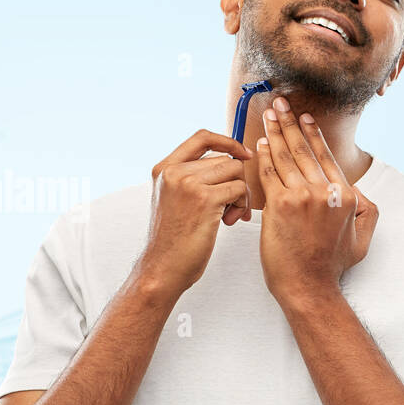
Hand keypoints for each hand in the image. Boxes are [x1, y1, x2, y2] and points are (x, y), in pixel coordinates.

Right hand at [135, 129, 254, 298]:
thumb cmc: (173, 239)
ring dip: (240, 194)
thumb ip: (190, 177)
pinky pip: (239, 189)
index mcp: (164, 168)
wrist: (162, 267)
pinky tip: (228, 222)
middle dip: (235, 180)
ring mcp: (188, 183)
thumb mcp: (172, 199)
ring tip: (228, 215)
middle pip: (225, 159)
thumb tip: (229, 160)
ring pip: (235, 171)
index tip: (241, 154)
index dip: (227, 141)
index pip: (202, 137)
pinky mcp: (205, 199)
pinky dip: (241, 205)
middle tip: (231, 206)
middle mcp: (174, 171)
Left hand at [255, 98, 378, 304]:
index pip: (325, 156)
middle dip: (289, 122)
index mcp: (345, 195)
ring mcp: (302, 197)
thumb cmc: (332, 265)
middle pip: (304, 150)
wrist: (308, 287)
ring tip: (266, 114)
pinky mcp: (280, 205)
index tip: (304, 116)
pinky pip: (269, 174)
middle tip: (279, 103)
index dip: (313, 133)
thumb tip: (356, 191)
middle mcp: (325, 191)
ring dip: (275, 132)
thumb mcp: (363, 237)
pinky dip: (264, 156)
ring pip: (286, 157)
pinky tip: (260, 143)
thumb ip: (366, 210)